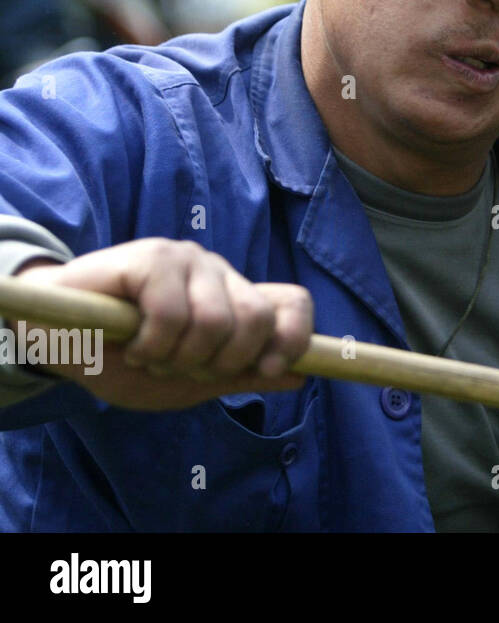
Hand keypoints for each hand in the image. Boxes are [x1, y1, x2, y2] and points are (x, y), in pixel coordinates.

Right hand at [15, 238, 313, 410]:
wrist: (60, 343)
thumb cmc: (125, 360)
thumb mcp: (189, 381)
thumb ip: (242, 376)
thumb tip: (299, 378)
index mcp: (236, 301)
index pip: (293, 303)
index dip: (294, 337)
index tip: (269, 368)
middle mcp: (221, 275)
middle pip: (257, 318)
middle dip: (219, 362)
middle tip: (179, 367)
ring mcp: (189, 261)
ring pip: (216, 321)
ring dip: (179, 357)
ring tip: (151, 356)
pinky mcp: (154, 257)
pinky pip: (172, 313)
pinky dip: (152, 345)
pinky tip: (133, 345)